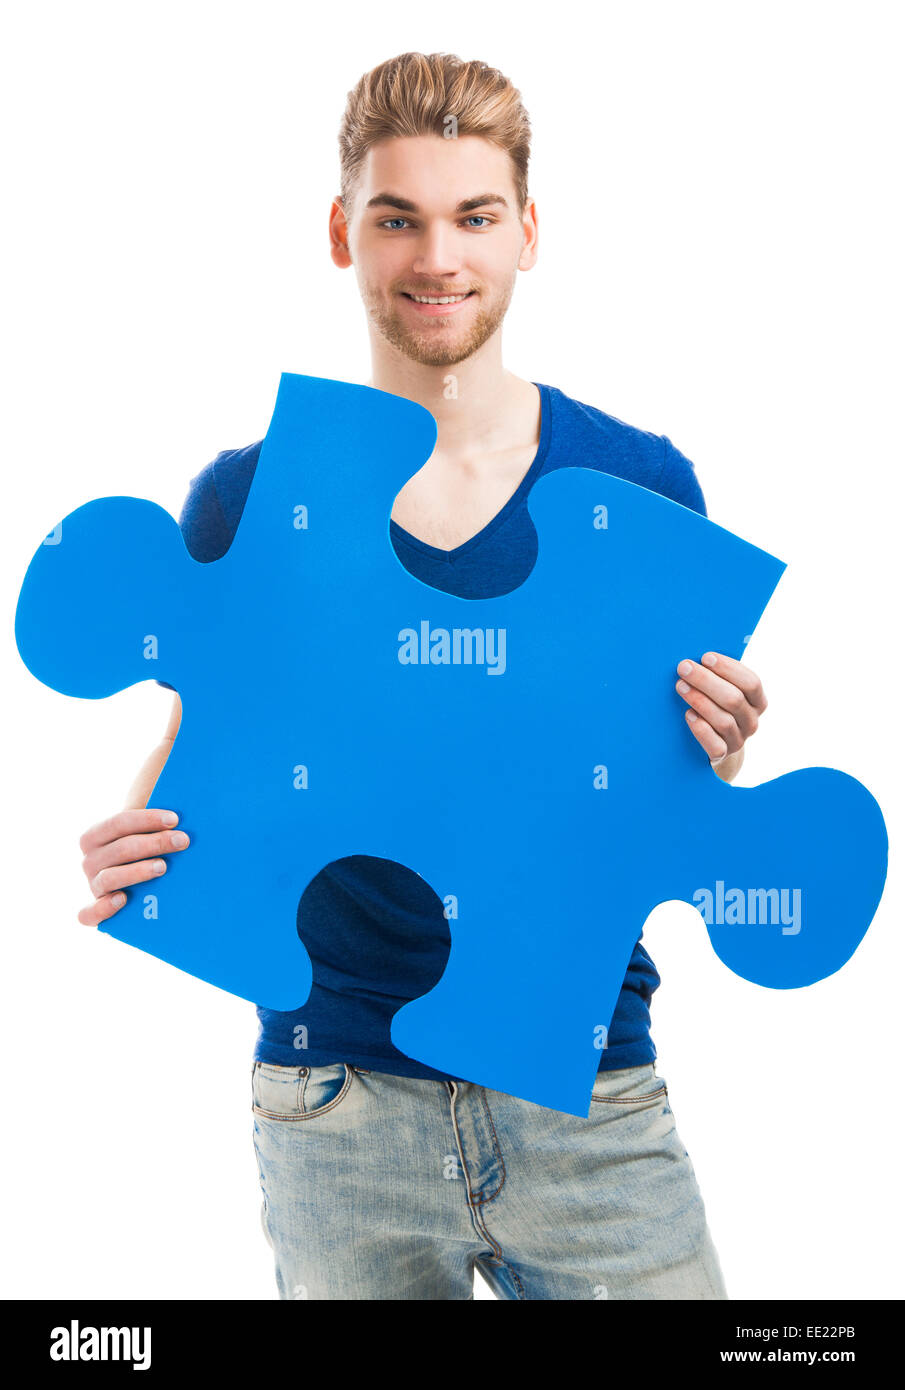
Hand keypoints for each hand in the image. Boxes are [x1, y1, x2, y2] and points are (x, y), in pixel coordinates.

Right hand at [78, 809, 189, 925]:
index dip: (146, 819)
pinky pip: (89, 914)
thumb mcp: (148, 834)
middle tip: (182, 841)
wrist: (140, 885)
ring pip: (110, 877)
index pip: (119, 823)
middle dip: (153, 843)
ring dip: (137, 871)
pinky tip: (123, 899)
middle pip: (121, 849)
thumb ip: (158, 823)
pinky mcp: (95, 911)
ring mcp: (94, 885)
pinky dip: (103, 908)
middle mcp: (90, 860)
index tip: (175, 819)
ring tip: (163, 867)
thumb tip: (184, 805)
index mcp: (96, 836)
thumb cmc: (148, 851)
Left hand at [675, 651, 766, 774]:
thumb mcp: (723, 691)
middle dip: (707, 680)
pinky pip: (715, 744)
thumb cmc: (716, 707)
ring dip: (700, 700)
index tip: (706, 657)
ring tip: (680, 686)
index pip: (751, 683)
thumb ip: (718, 676)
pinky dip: (701, 729)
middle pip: (734, 699)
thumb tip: (697, 656)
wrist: (715, 746)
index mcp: (757, 701)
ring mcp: (738, 739)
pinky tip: (688, 714)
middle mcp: (751, 721)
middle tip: (684, 667)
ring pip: (723, 720)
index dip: (729, 669)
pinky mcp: (722, 754)